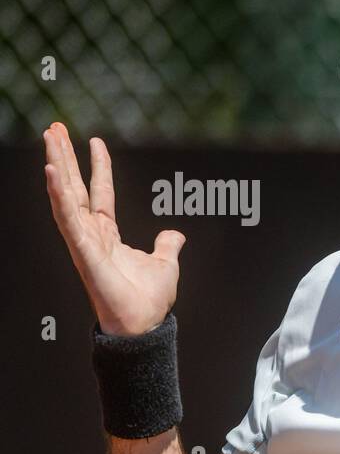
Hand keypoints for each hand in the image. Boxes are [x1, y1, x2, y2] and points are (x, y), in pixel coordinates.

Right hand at [43, 122, 185, 335]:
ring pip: (66, 195)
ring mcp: (84, 241)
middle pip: (74, 187)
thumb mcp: (165, 264)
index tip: (94, 141)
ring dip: (57, 165)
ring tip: (50, 137)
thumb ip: (167, 246)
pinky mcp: (82, 250)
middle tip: (55, 128)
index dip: (98, 166)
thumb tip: (175, 234)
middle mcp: (91, 234)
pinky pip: (67, 217)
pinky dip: (58, 194)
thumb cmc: (149, 300)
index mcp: (108, 234)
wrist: (145, 325)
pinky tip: (51, 171)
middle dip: (65, 157)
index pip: (100, 191)